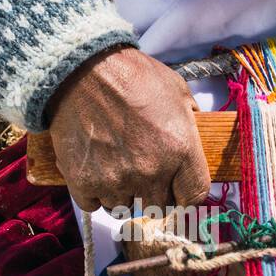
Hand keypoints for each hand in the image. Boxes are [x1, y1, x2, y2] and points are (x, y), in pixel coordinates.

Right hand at [46, 45, 209, 213]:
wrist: (80, 68)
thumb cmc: (132, 76)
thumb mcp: (177, 90)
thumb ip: (191, 122)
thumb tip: (195, 139)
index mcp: (180, 150)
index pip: (194, 196)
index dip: (186, 194)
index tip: (176, 188)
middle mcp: (150, 172)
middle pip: (159, 207)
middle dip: (153, 193)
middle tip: (141, 171)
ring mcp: (116, 181)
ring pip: (124, 208)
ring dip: (121, 193)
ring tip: (114, 165)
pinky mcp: (84, 183)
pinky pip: (94, 205)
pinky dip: (94, 192)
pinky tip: (94, 170)